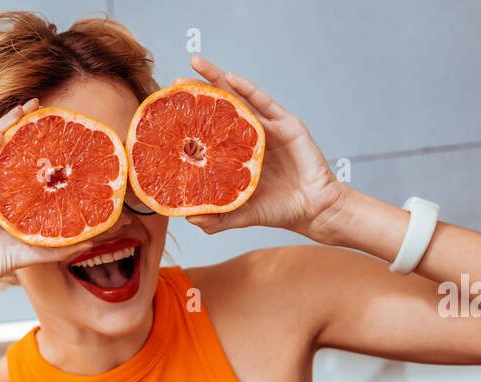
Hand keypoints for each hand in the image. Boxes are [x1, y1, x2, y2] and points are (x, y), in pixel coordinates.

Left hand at [176, 56, 348, 242]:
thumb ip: (217, 218)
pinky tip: (229, 78)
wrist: (313, 209)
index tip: (167, 112)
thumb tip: (188, 218)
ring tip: (195, 64)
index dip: (189, 121)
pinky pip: (264, 102)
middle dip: (198, 92)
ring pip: (238, 97)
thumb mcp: (241, 215)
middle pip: (219, 108)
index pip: (208, 132)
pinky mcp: (286, 124)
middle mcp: (249, 136)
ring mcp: (267, 127)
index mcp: (236, 155)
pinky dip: (247, 88)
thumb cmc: (278, 210)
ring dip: (217, 79)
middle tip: (175, 83)